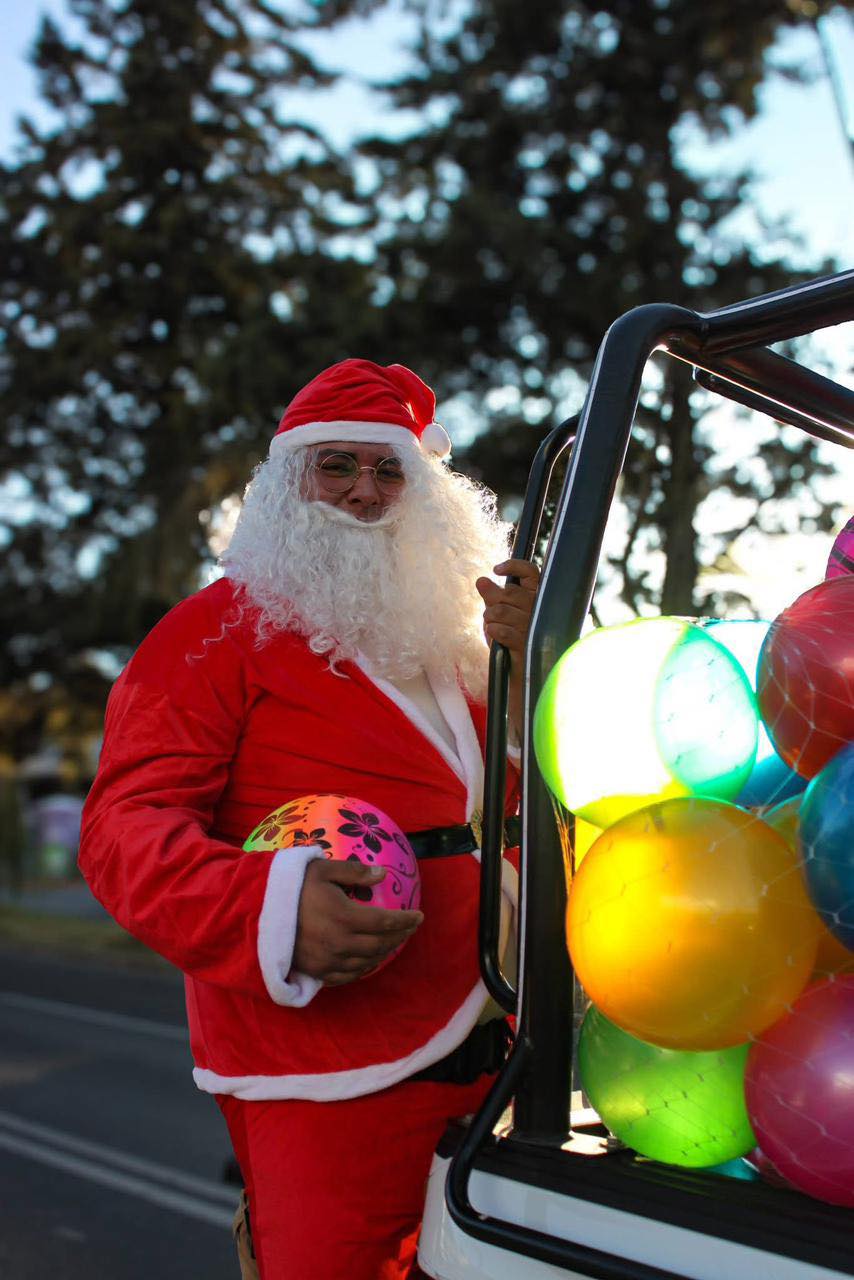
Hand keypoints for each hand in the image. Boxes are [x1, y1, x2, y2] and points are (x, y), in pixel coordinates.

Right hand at [293, 858, 423, 985]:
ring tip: (393, 942)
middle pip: (380, 944)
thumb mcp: (322, 870)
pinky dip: (364, 968)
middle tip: (409, 929)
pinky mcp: (316, 971)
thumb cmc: (290, 886)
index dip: (405, 921)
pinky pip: (348, 975)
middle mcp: (340, 943)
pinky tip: (369, 960)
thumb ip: (354, 872)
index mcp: (344, 916)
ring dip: (384, 953)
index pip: (385, 922)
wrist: (255, 912)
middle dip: (399, 937)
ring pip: (366, 962)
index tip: (420, 916)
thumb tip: (382, 875)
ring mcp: (328, 960)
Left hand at [475, 557, 539, 736]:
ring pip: (498, 610)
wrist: (526, 680)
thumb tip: (482, 579)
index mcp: (540, 599)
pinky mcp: (525, 644)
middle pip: (507, 592)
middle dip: (491, 602)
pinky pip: (498, 629)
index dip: (514, 565)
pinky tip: (495, 639)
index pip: (531, 572)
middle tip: (490, 618)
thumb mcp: (504, 618)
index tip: (496, 570)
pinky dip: (491, 632)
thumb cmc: (514, 645)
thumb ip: (494, 597)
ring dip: (488, 621)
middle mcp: (540, 611)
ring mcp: (534, 627)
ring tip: (493, 631)